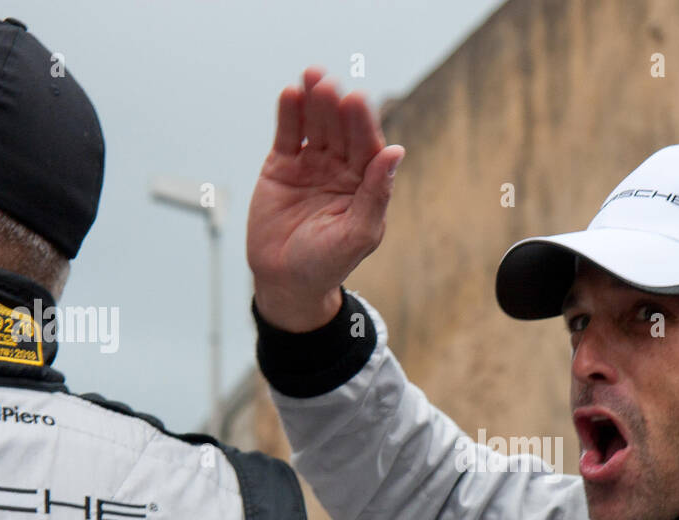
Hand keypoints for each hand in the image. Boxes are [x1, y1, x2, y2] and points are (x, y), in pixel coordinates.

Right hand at [247, 68, 404, 331]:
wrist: (285, 282)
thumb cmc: (327, 264)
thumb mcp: (358, 234)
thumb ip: (376, 194)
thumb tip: (396, 153)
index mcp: (366, 184)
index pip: (367, 146)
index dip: (362, 123)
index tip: (357, 100)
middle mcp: (342, 168)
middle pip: (341, 129)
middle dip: (336, 106)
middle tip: (330, 85)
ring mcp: (312, 164)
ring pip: (315, 125)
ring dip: (314, 101)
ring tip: (312, 78)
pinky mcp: (282, 165)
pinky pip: (288, 134)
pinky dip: (289, 114)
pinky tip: (290, 94)